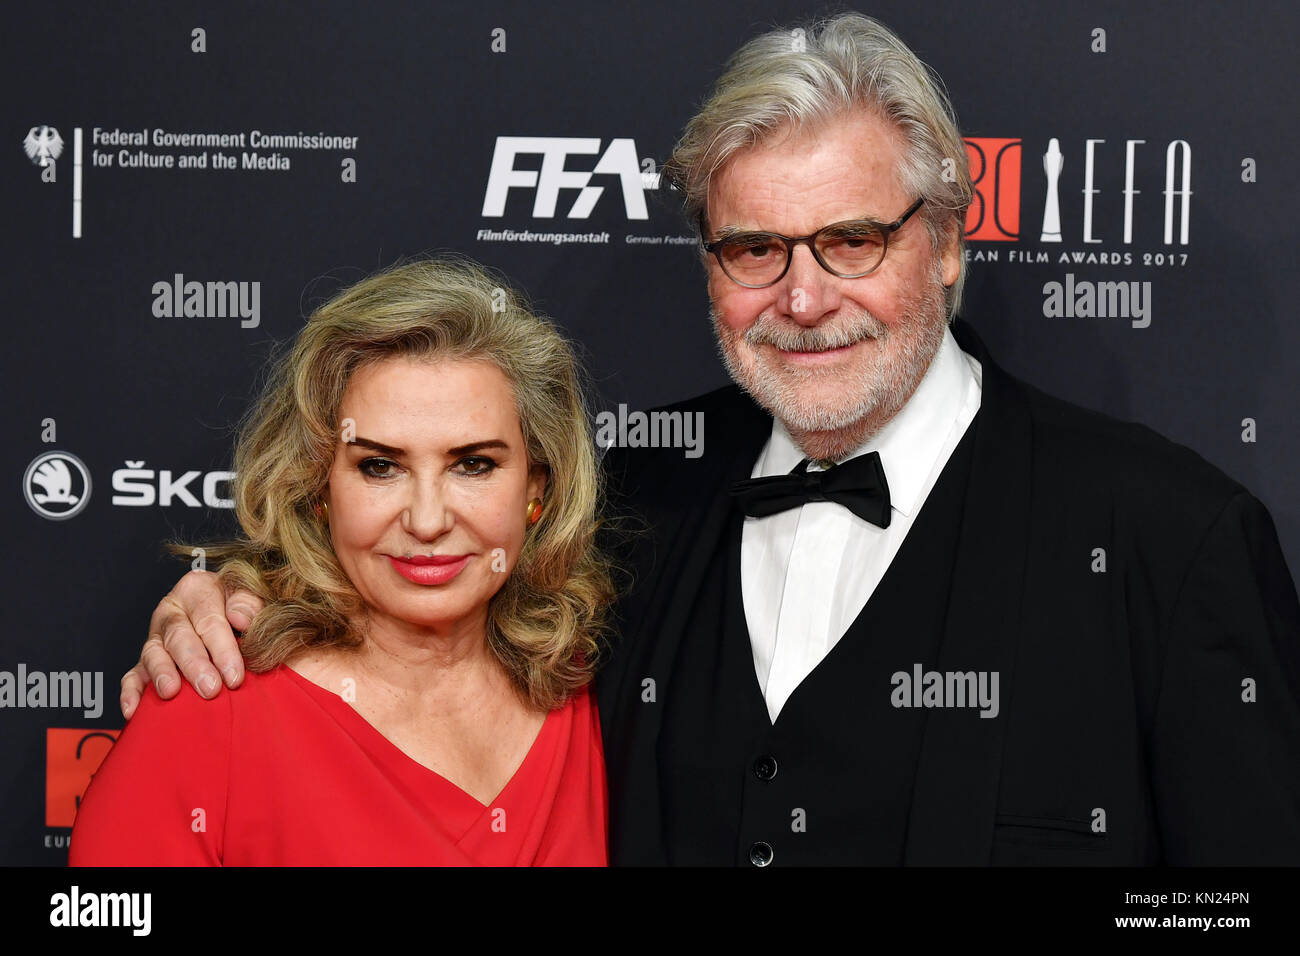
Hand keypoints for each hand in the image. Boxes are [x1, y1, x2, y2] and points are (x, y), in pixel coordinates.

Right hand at [119, 571, 263, 718]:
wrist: (228, 611)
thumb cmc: (241, 606)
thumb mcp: (250, 593)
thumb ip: (248, 602)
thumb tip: (241, 618)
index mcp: (197, 589)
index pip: (209, 620)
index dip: (223, 649)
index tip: (235, 676)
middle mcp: (172, 611)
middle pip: (179, 636)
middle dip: (194, 664)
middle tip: (210, 689)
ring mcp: (156, 637)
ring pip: (153, 653)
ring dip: (162, 674)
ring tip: (171, 692)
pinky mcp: (144, 662)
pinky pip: (132, 675)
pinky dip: (131, 692)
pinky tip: (133, 708)